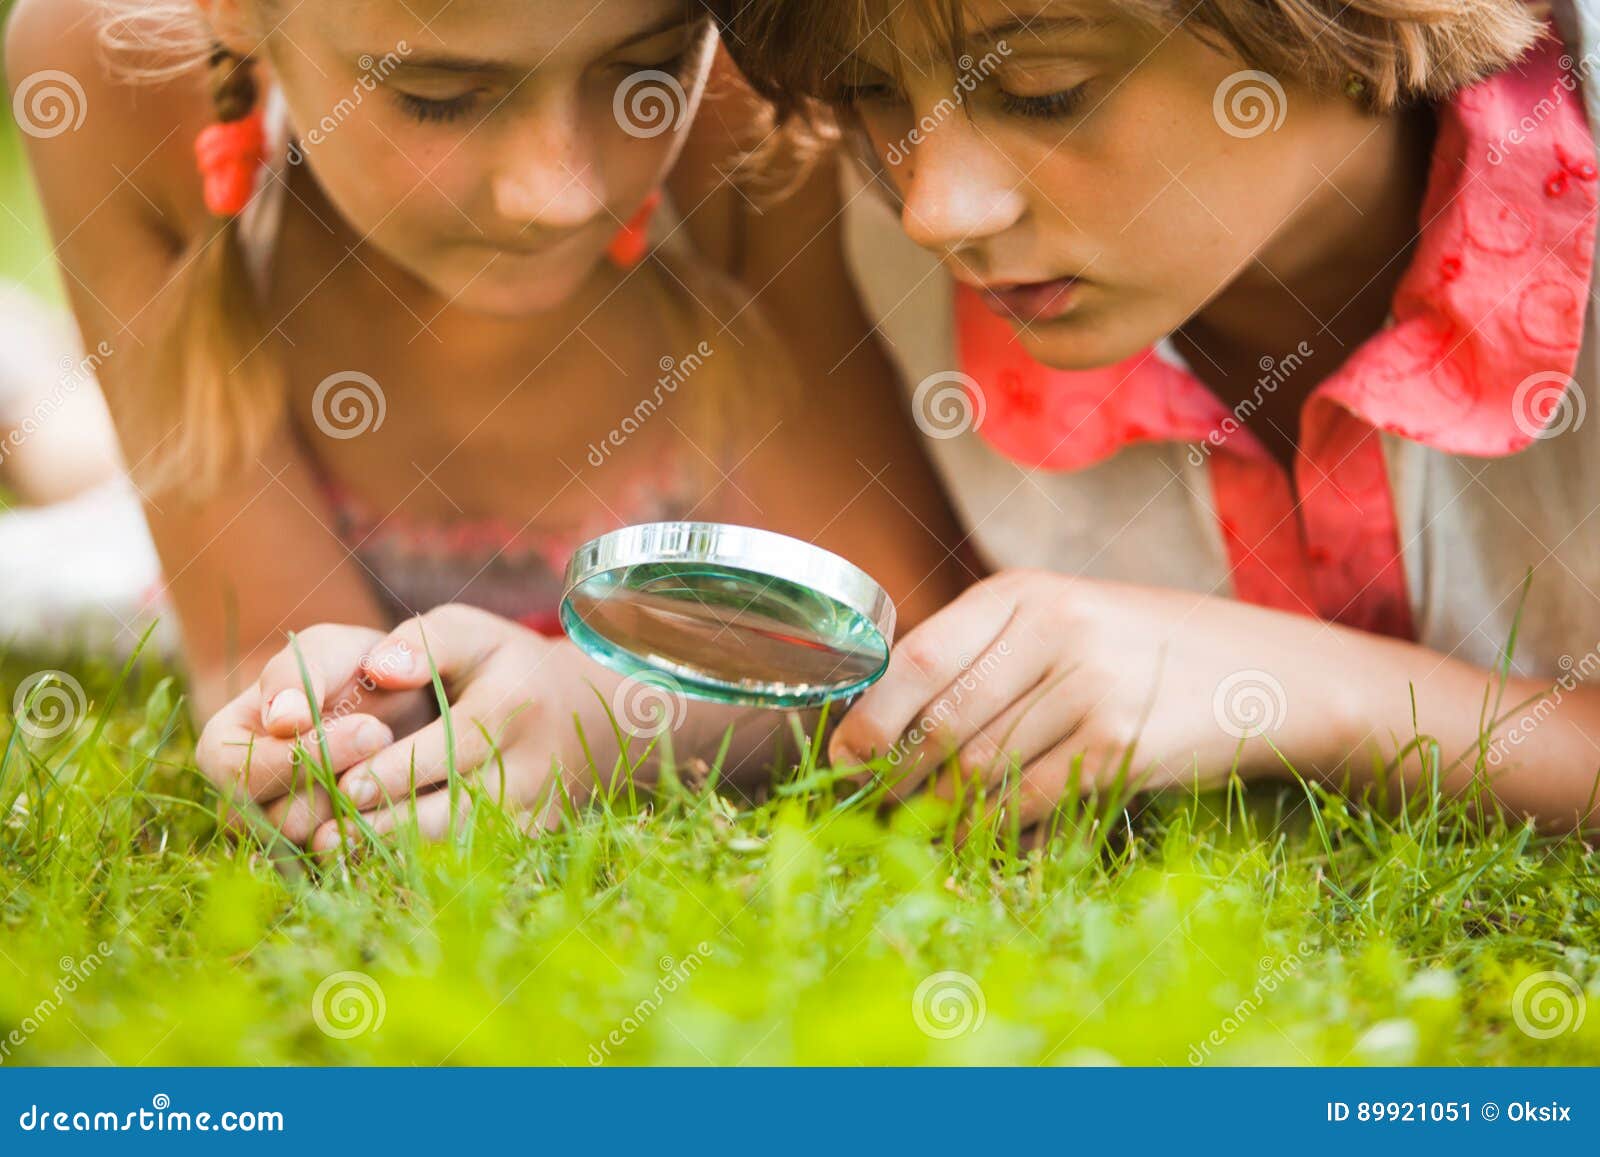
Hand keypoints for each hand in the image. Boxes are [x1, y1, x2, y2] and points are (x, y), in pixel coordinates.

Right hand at [196, 624, 433, 845]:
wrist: (400, 698)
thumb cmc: (350, 667)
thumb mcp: (326, 650)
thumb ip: (297, 675)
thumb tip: (282, 719)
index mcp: (224, 751)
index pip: (245, 773)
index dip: (306, 756)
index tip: (372, 728)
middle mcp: (245, 804)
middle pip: (280, 822)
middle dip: (342, 783)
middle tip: (392, 740)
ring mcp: (287, 838)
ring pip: (320, 848)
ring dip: (367, 809)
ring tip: (401, 765)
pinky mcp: (333, 855)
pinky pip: (358, 862)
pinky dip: (393, 834)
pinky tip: (419, 798)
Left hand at [305, 605, 618, 852]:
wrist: (574, 710)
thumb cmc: (500, 664)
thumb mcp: (470, 633)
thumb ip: (424, 641)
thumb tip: (379, 668)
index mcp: (515, 705)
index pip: (453, 744)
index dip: (398, 769)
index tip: (346, 785)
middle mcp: (534, 764)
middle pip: (460, 806)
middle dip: (392, 822)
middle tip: (327, 834)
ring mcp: (537, 807)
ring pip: (466, 841)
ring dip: (401, 851)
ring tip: (339, 852)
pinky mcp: (535, 836)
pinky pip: (479, 859)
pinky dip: (425, 865)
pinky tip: (375, 863)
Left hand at [829, 570, 1364, 823]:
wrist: (1267, 674)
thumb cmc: (1146, 652)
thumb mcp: (1066, 622)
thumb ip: (988, 656)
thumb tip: (889, 724)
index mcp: (1026, 594)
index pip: (919, 656)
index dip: (872, 715)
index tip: (844, 756)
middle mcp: (1054, 632)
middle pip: (944, 722)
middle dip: (900, 778)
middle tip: (877, 808)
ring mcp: (1090, 689)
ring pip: (982, 771)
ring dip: (944, 813)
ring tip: (925, 830)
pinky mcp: (1121, 747)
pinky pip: (1031, 804)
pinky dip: (997, 834)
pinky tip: (983, 847)